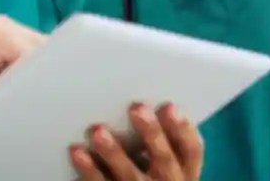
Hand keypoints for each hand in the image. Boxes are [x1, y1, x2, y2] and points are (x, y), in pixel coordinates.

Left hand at [70, 102, 203, 179]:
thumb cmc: (149, 172)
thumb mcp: (164, 160)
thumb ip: (159, 137)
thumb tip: (139, 97)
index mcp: (184, 171)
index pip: (191, 150)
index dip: (182, 129)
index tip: (168, 105)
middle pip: (164, 160)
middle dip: (152, 133)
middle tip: (136, 107)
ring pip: (130, 174)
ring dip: (113, 152)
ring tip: (97, 130)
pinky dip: (89, 169)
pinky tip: (77, 151)